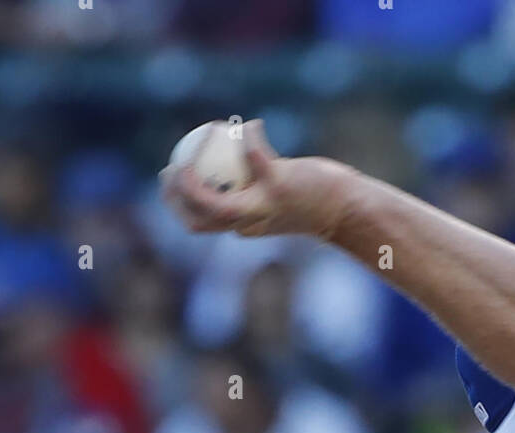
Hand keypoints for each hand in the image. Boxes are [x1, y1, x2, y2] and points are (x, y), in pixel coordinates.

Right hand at [159, 119, 347, 240]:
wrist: (344, 210)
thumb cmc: (307, 202)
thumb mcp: (272, 203)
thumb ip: (249, 196)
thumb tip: (225, 174)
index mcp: (243, 225)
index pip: (197, 222)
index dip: (175, 202)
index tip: (170, 176)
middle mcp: (249, 221)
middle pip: (197, 216)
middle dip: (176, 192)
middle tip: (173, 164)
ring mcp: (262, 205)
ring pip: (214, 198)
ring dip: (196, 169)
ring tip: (204, 137)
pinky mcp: (277, 183)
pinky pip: (251, 152)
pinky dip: (246, 134)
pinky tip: (250, 125)